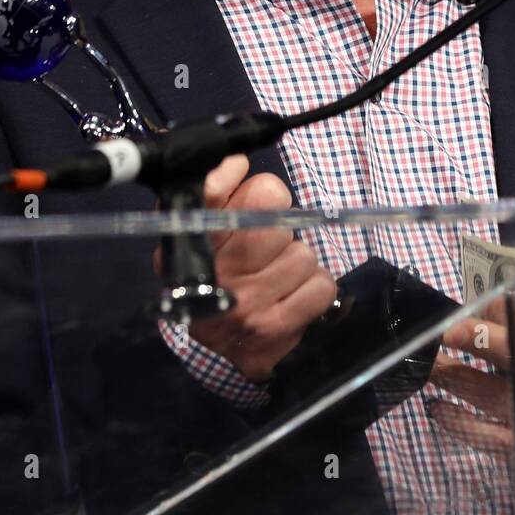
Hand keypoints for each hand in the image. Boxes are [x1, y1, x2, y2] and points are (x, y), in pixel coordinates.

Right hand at [153, 153, 336, 381]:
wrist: (215, 353)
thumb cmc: (212, 279)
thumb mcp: (197, 236)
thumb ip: (215, 192)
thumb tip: (237, 162)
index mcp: (192, 240)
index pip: (216, 188)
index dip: (241, 181)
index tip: (246, 186)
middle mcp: (216, 269)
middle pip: (275, 206)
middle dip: (277, 223)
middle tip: (265, 245)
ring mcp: (247, 301)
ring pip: (304, 251)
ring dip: (296, 262)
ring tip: (276, 275)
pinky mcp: (277, 326)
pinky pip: (322, 285)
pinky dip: (314, 288)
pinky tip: (292, 294)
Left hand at [431, 291, 514, 491]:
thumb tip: (513, 295)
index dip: (491, 308)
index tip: (477, 308)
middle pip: (500, 346)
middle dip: (462, 333)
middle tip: (441, 328)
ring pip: (483, 391)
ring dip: (448, 373)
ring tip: (431, 362)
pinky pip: (485, 436)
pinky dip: (455, 420)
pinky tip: (440, 407)